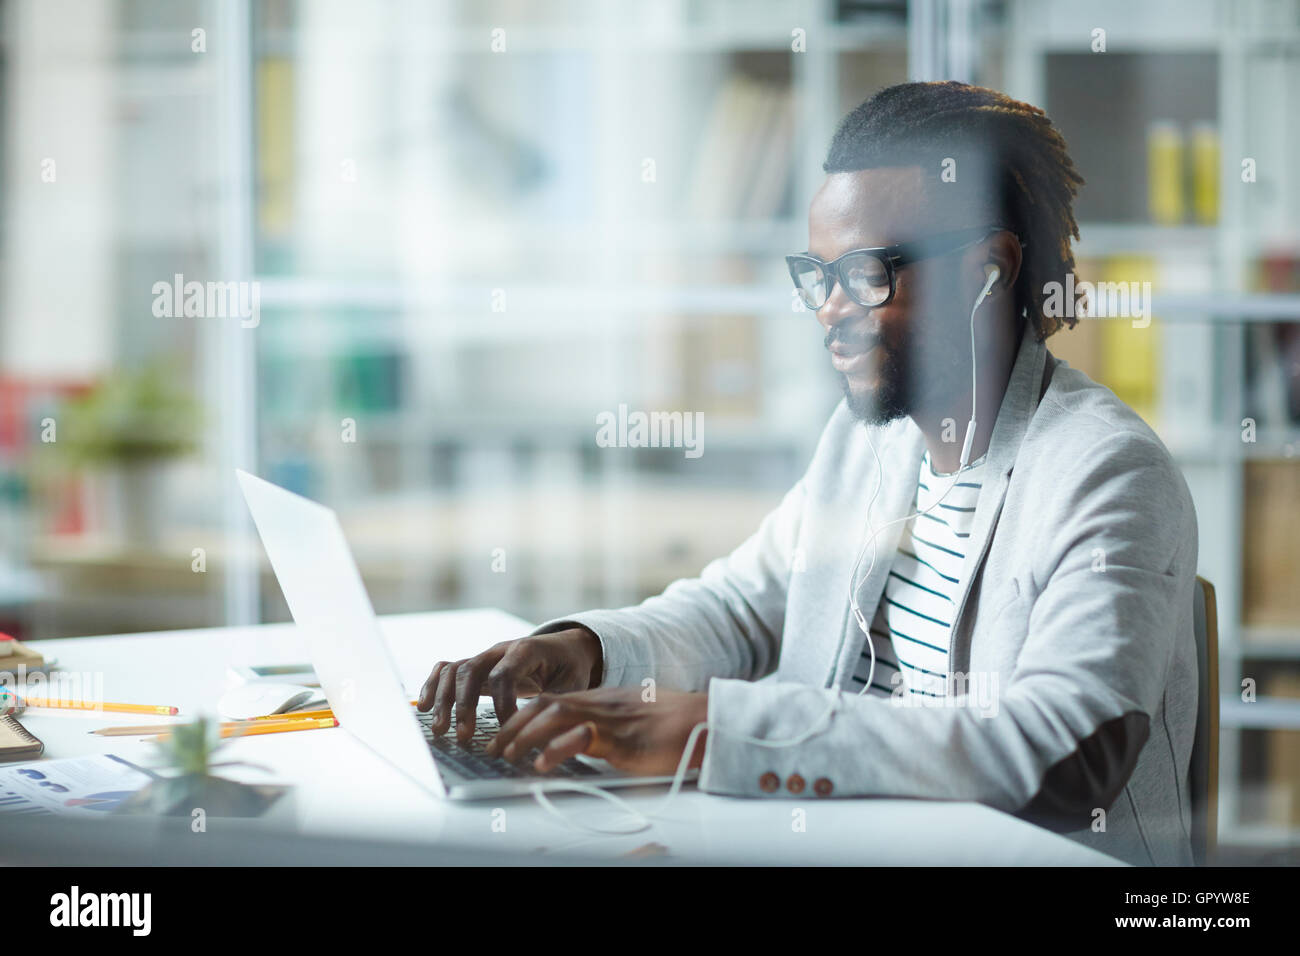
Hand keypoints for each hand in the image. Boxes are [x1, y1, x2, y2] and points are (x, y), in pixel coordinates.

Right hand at [417, 627, 602, 742]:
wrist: (566, 649)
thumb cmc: (570, 669)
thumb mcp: (573, 684)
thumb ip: (556, 704)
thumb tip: (543, 733)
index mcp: (527, 650)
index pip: (504, 675)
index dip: (501, 704)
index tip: (507, 729)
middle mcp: (501, 650)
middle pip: (471, 670)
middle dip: (464, 705)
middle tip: (463, 736)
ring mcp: (486, 657)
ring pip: (455, 670)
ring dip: (444, 699)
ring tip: (440, 729)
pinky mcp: (477, 666)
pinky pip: (447, 669)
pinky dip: (433, 686)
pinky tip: (425, 707)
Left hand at [485, 687, 709, 776]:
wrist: (708, 720)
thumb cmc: (677, 726)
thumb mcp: (634, 725)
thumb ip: (608, 730)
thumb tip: (585, 746)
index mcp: (603, 700)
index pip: (554, 699)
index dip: (525, 714)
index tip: (505, 732)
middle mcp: (601, 703)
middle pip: (545, 704)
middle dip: (514, 725)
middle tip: (494, 747)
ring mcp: (611, 718)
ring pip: (555, 715)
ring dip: (525, 735)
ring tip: (507, 754)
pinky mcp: (622, 738)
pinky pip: (582, 737)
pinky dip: (557, 749)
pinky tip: (541, 764)